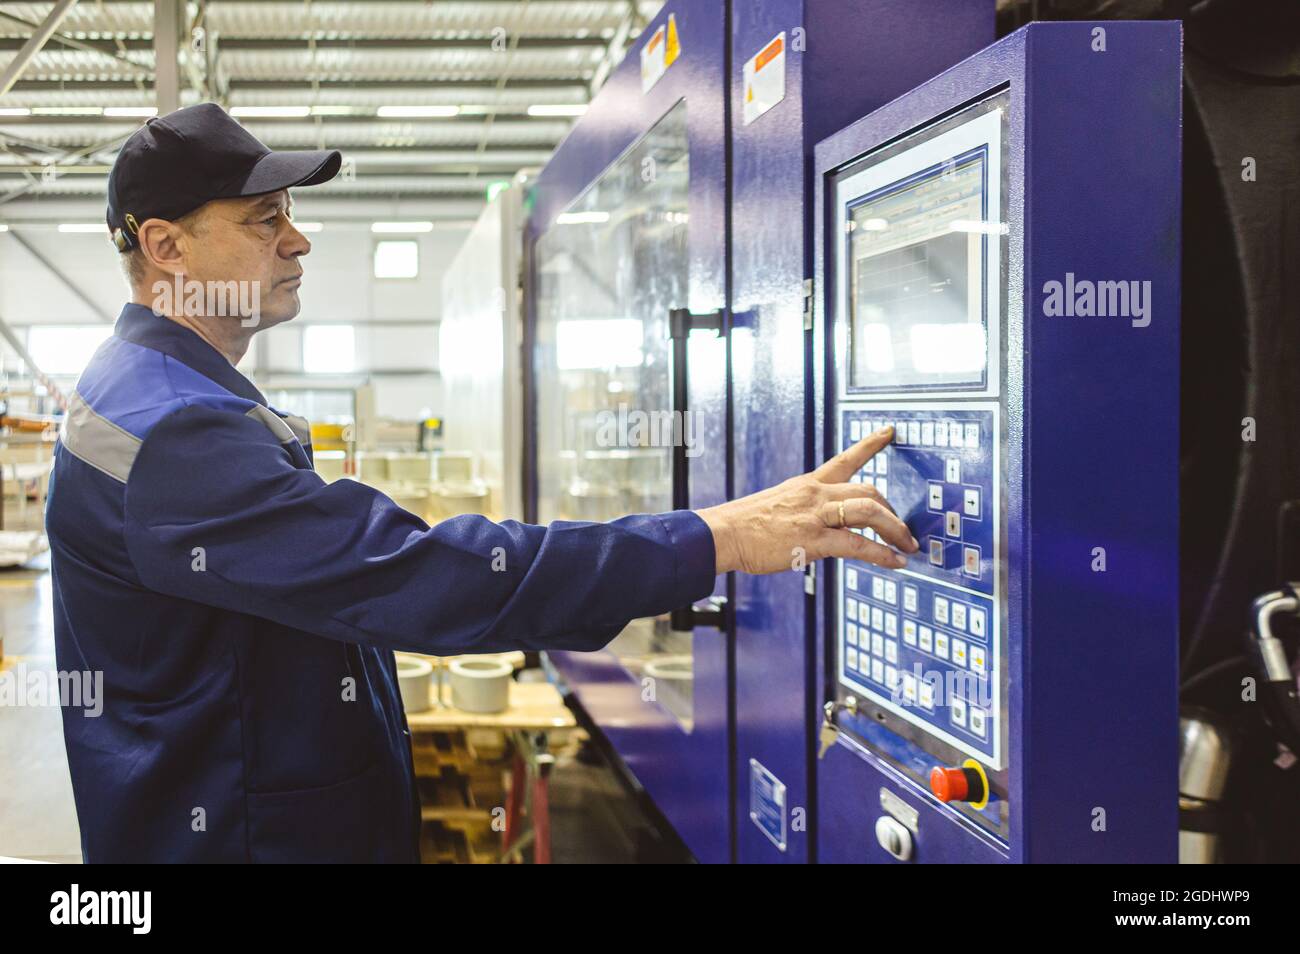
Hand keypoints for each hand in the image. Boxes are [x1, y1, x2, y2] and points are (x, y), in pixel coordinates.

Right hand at [696, 425, 918, 574]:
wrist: (723, 534)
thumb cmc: (745, 524)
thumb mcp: (779, 506)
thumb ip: (806, 511)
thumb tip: (824, 525)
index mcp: (807, 484)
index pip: (845, 459)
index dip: (870, 445)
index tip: (889, 432)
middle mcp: (816, 494)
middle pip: (868, 490)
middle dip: (892, 510)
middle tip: (903, 529)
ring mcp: (816, 516)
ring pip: (869, 511)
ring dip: (895, 529)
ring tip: (907, 545)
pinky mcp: (814, 540)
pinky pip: (858, 544)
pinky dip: (882, 554)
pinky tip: (895, 562)